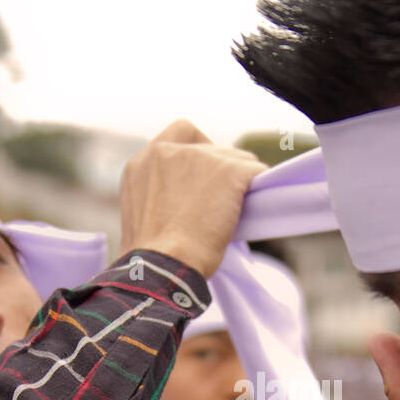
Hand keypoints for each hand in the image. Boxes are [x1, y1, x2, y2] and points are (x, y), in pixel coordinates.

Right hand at [120, 118, 265, 278]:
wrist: (165, 266)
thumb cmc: (153, 256)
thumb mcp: (140, 215)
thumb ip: (158, 195)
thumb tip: (184, 201)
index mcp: (144, 163)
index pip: (181, 133)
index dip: (198, 148)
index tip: (204, 171)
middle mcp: (168, 152)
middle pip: (212, 147)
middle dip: (221, 170)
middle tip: (225, 199)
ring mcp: (200, 159)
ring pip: (237, 158)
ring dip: (240, 180)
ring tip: (239, 209)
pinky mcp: (229, 171)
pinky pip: (255, 171)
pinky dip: (259, 185)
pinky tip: (257, 203)